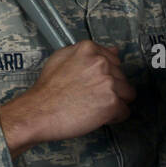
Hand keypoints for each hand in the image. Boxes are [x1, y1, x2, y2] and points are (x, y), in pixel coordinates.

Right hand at [0, 40, 135, 156]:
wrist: (37, 112)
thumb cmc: (47, 90)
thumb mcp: (61, 59)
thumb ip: (89, 53)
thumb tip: (114, 51)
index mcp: (89, 49)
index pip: (115, 62)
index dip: (106, 76)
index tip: (93, 84)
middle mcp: (101, 63)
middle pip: (122, 79)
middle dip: (111, 90)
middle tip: (90, 98)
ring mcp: (108, 83)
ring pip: (127, 95)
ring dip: (114, 103)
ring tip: (93, 107)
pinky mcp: (112, 103)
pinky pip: (125, 112)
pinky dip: (114, 117)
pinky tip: (97, 116)